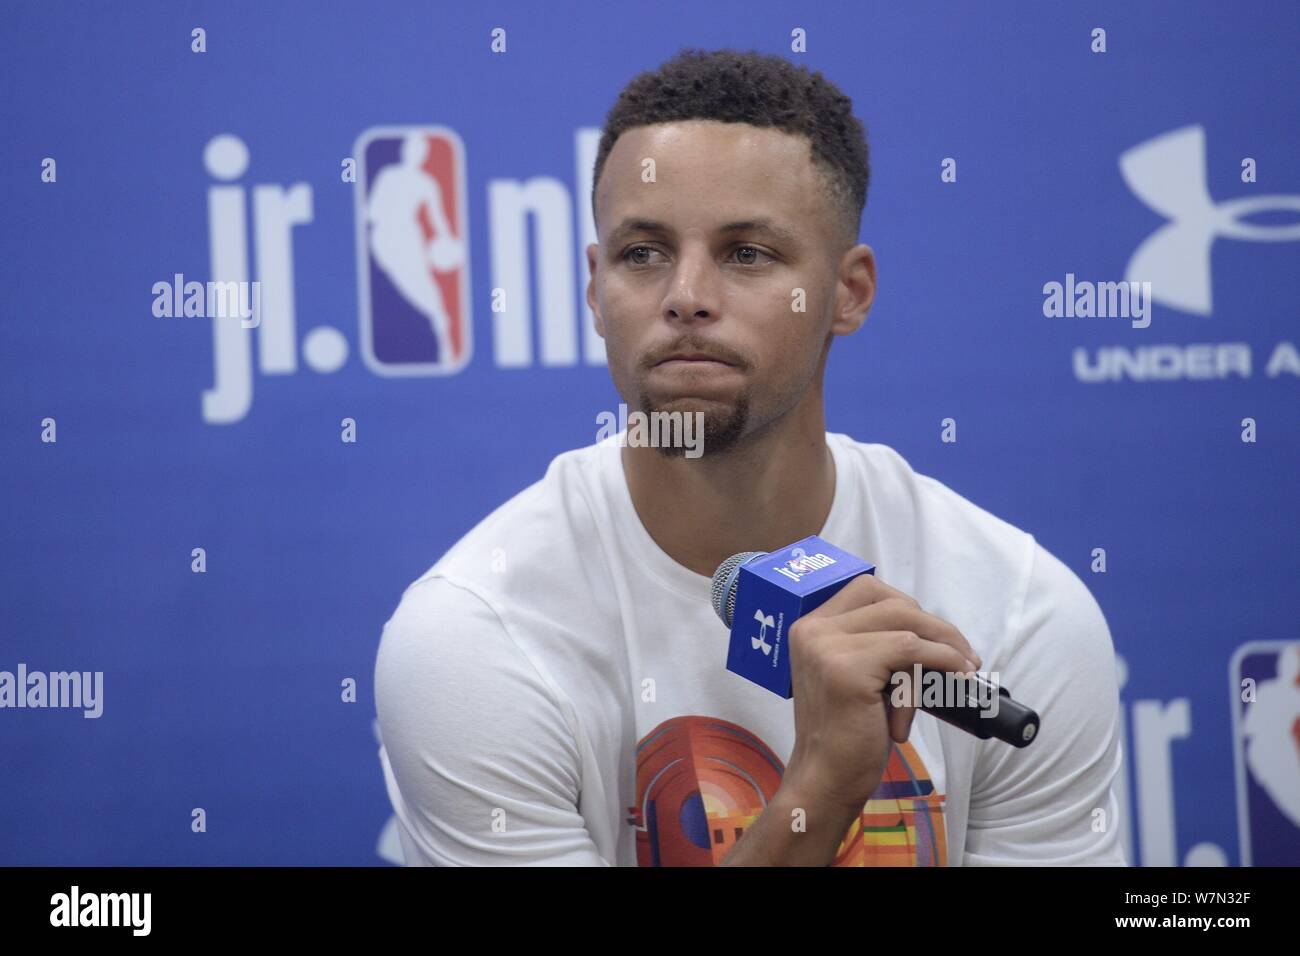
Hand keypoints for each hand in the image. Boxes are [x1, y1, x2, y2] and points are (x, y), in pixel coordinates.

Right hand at [783, 574, 981, 812]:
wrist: (827, 779)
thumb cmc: (847, 733)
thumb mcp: (856, 676)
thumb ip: (875, 645)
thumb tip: (934, 630)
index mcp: (809, 627)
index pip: (866, 589)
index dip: (907, 606)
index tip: (934, 635)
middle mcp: (811, 630)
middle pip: (891, 602)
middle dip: (935, 627)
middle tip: (963, 657)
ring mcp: (825, 647)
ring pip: (905, 622)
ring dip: (941, 649)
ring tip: (953, 680)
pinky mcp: (846, 668)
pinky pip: (911, 649)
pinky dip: (942, 661)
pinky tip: (954, 679)